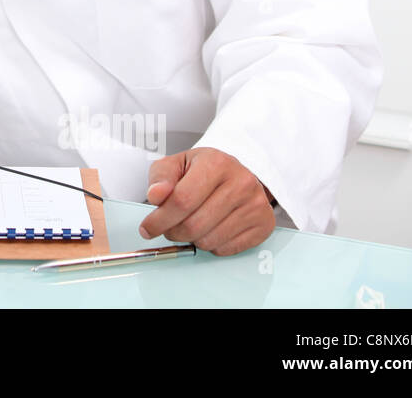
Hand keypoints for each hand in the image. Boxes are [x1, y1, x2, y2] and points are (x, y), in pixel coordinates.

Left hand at [139, 147, 275, 255]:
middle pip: (194, 224)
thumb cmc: (203, 170)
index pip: (182, 200)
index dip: (159, 219)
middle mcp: (241, 183)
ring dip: (191, 240)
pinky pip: (226, 249)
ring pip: (209, 240)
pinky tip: (209, 229)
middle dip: (172, 232)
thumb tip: (155, 195)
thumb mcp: (176, 164)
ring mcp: (256, 205)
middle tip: (167, 228)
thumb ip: (160, 177)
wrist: (236, 173)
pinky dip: (210, 245)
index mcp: (217, 163)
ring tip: (189, 224)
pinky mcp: (264, 225)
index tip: (147, 228)